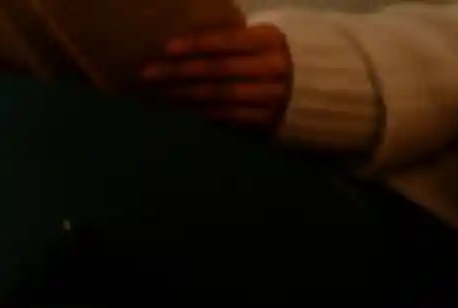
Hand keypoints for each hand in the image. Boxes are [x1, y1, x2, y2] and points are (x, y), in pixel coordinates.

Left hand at [142, 25, 291, 130]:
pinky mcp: (268, 119)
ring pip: (220, 94)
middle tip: (148, 74)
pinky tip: (181, 107)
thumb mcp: (256, 38)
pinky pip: (228, 115)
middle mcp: (273, 67)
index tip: (165, 48)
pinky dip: (202, 111)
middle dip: (179, 71)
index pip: (225, 41)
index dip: (194, 44)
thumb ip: (228, 38)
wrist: (309, 87)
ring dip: (184, 94)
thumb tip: (180, 44)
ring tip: (158, 92)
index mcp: (269, 40)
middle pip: (218, 69)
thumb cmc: (269, 56)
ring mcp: (272, 96)